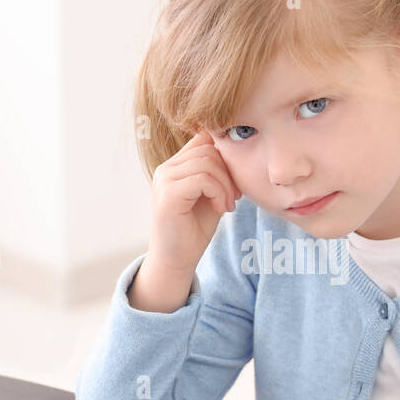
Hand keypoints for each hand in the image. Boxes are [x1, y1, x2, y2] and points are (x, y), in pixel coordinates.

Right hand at [146, 129, 241, 276]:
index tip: (232, 183)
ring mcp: (164, 180)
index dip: (225, 157)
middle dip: (228, 173)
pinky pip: (202, 179)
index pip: (203, 140)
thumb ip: (216, 172)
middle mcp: (166, 169)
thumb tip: (234, 147)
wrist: (177, 259)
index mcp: (175, 166)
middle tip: (234, 198)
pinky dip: (218, 193)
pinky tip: (220, 209)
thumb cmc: (195, 228)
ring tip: (227, 205)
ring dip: (225, 186)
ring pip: (207, 163)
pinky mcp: (168, 195)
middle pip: (208, 149)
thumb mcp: (211, 193)